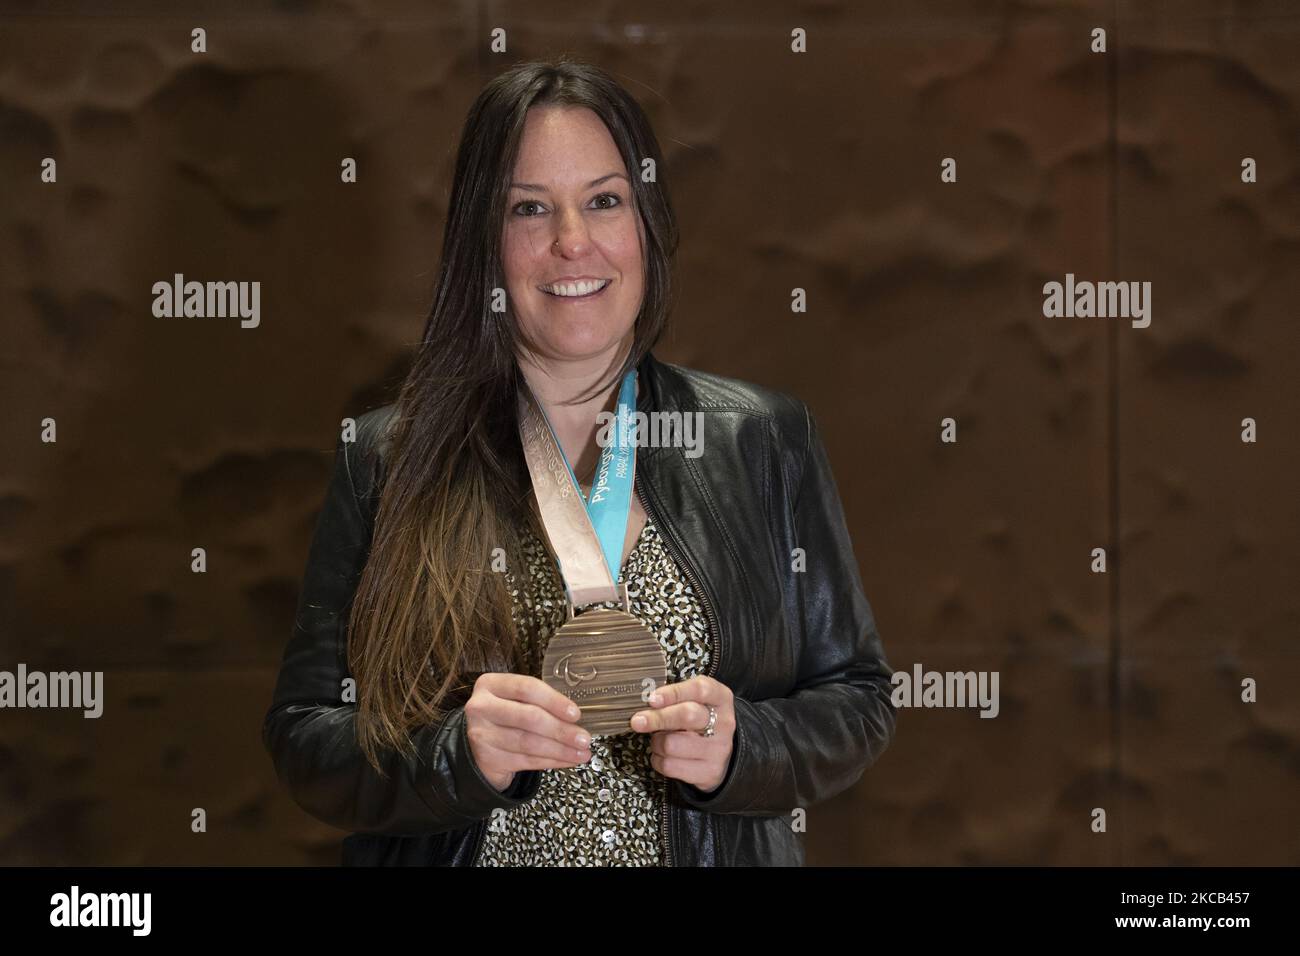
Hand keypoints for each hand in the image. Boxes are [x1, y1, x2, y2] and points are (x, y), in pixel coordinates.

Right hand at [464, 673, 591, 791]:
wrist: (479, 745)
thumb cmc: (505, 716)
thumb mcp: (515, 700)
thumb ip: (539, 702)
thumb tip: (575, 717)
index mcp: (490, 684)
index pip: (526, 688)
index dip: (554, 701)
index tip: (576, 713)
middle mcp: (481, 707)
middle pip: (528, 717)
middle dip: (561, 729)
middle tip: (584, 738)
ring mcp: (481, 734)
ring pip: (529, 743)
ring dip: (560, 750)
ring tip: (582, 753)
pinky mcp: (488, 758)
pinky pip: (526, 760)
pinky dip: (551, 761)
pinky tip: (567, 760)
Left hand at [630, 675, 735, 792]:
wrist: (721, 754)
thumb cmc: (700, 721)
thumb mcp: (697, 701)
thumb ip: (675, 697)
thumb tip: (645, 701)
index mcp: (721, 698)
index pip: (700, 689)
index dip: (673, 693)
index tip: (651, 699)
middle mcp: (724, 723)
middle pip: (687, 715)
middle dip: (657, 718)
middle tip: (637, 721)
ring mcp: (718, 749)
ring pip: (672, 744)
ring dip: (656, 741)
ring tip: (658, 738)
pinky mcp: (708, 772)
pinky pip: (670, 766)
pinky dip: (658, 759)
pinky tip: (662, 754)